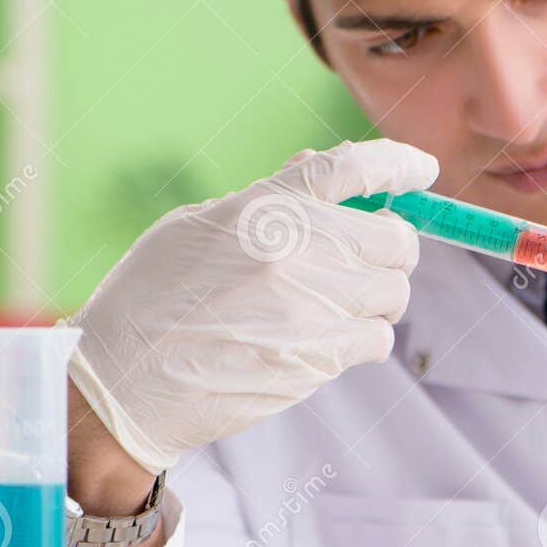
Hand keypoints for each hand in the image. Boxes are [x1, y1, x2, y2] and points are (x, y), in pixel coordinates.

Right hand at [67, 139, 434, 474]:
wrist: (123, 382)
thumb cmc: (151, 300)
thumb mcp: (197, 227)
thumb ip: (267, 198)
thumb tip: (320, 164)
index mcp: (262, 206)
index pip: (351, 167)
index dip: (399, 165)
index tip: (424, 170)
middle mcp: (294, 249)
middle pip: (394, 239)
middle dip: (391, 251)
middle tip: (367, 265)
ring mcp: (309, 305)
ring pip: (393, 293)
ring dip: (377, 300)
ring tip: (335, 308)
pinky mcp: (316, 356)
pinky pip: (377, 339)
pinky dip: (363, 341)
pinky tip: (325, 342)